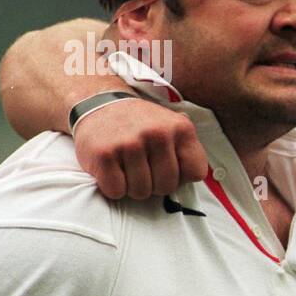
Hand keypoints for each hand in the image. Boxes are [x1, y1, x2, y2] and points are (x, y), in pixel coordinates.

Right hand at [73, 99, 208, 199]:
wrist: (99, 103)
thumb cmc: (140, 124)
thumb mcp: (171, 126)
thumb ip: (187, 148)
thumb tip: (196, 175)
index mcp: (181, 128)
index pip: (196, 173)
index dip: (182, 177)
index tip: (169, 168)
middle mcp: (157, 134)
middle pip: (167, 187)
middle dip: (155, 184)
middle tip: (144, 168)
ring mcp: (130, 144)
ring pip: (141, 192)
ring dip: (133, 186)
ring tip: (127, 166)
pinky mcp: (104, 154)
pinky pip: (116, 191)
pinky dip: (113, 187)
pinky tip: (113, 168)